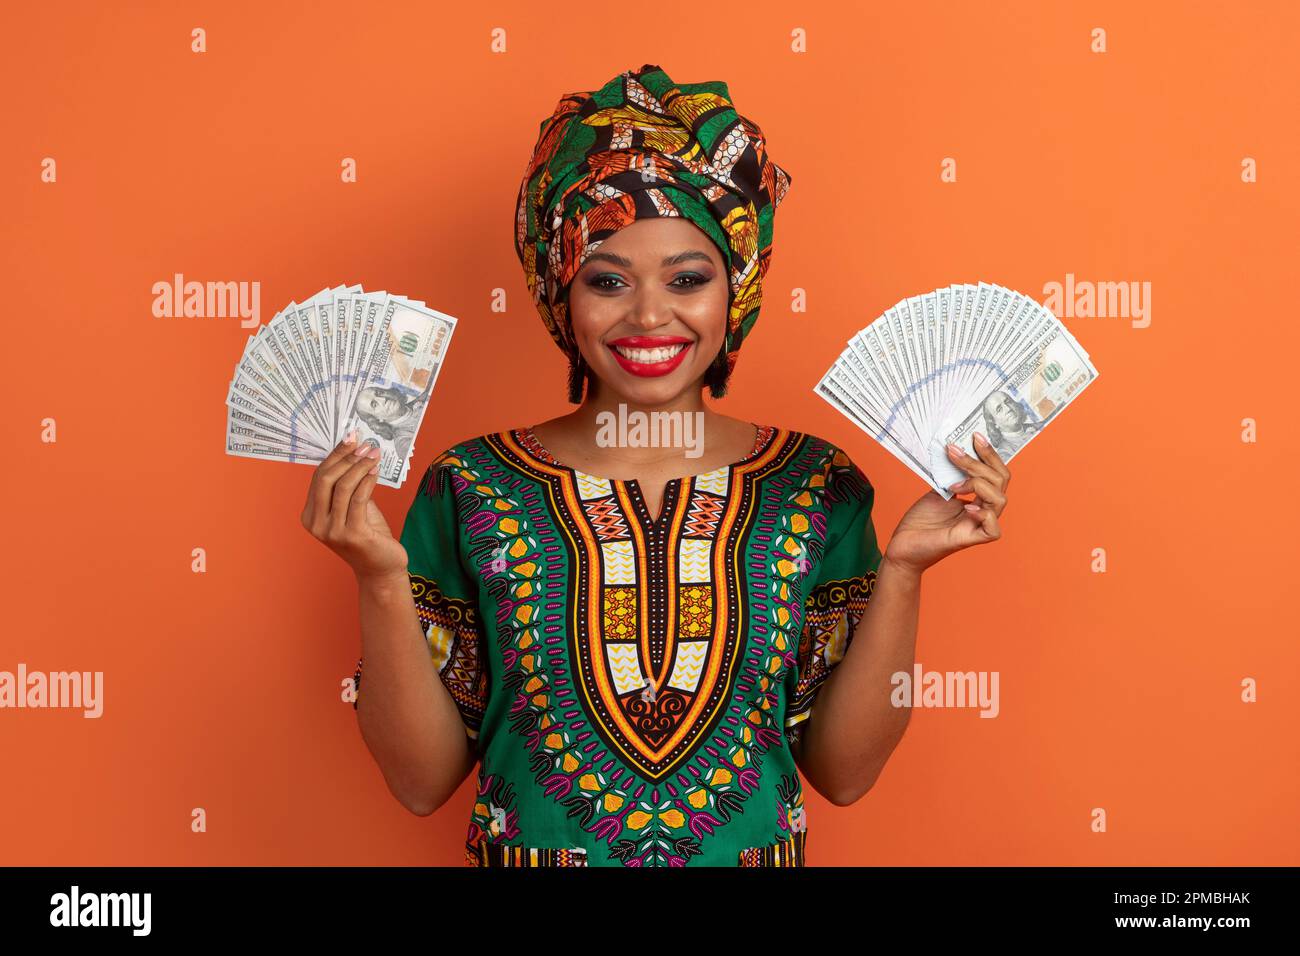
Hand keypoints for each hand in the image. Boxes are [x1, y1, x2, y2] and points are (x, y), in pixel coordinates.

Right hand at [301, 431, 408, 582]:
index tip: (350, 439)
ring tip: (373, 454)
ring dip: (360, 467)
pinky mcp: (352, 535)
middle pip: (325, 480)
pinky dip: (368, 481)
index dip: (334, 456)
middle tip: (363, 444)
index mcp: (310, 516)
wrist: (381, 568)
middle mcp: (316, 525)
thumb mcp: (352, 507)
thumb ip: (347, 486)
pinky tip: (376, 471)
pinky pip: (359, 499)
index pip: (318, 478)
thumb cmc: (368, 534)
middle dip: (345, 457)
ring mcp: (333, 531)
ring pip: (343, 487)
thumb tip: (355, 451)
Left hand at [882, 431, 1010, 574]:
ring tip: (954, 484)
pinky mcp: (970, 540)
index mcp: (978, 498)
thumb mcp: (937, 489)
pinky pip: (993, 529)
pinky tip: (967, 507)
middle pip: (1000, 481)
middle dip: (979, 462)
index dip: (989, 454)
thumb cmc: (920, 521)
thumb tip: (956, 449)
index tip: (975, 436)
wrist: (902, 545)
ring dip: (978, 483)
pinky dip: (984, 514)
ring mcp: (978, 525)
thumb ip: (951, 474)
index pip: (995, 472)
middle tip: (954, 451)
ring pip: (1000, 499)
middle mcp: (983, 510)